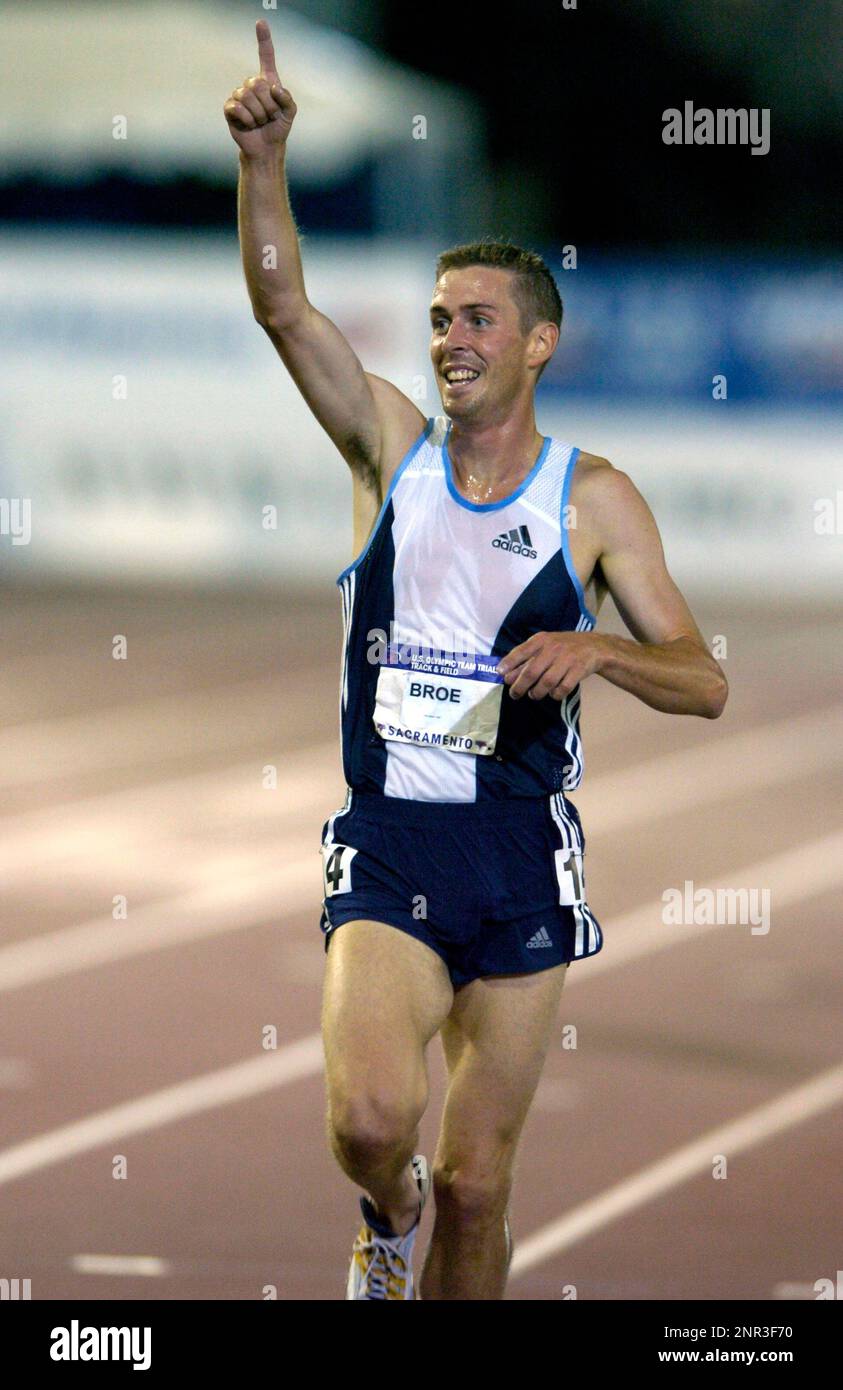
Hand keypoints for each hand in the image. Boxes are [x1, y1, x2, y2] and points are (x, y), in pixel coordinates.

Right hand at [223, 19, 296, 156]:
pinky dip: (247, 119)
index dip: (263, 40)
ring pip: (247, 96)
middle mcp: (252, 85)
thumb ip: (287, 99)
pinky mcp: (230, 108)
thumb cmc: (278, 128)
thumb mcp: (290, 113)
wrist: (266, 148)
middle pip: (258, 84)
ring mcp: (239, 95)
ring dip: (259, 114)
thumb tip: (273, 87)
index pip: (266, 57)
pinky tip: (249, 125)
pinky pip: (237, 107)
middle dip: (268, 106)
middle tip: (270, 117)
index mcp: (268, 82)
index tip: (261, 23)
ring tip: (260, 122)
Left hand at [497, 631, 606, 699]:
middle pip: (531, 671)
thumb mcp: (545, 645)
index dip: (509, 664)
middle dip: (520, 686)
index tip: (500, 675)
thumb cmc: (564, 647)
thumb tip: (504, 672)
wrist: (595, 646)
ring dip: (537, 693)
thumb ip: (526, 656)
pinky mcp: (579, 670)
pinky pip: (563, 688)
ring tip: (534, 695)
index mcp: (542, 640)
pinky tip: (553, 694)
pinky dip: (555, 694)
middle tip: (514, 694)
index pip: (521, 651)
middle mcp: (553, 648)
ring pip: (546, 682)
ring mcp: (567, 659)